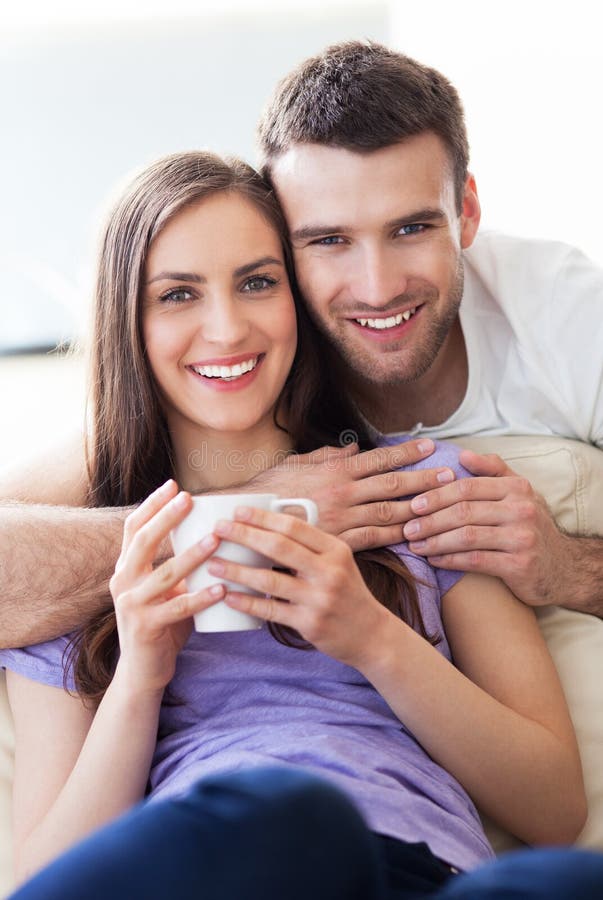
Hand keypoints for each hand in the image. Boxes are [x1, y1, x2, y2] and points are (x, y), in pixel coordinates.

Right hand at [110, 480, 223, 693]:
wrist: (142, 670)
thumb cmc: (162, 623)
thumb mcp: (164, 589)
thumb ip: (177, 565)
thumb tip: (213, 532)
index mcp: (126, 568)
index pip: (134, 528)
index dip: (152, 504)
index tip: (173, 485)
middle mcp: (123, 582)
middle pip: (143, 541)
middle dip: (167, 517)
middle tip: (190, 500)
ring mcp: (132, 605)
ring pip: (164, 574)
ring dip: (192, 555)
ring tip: (215, 539)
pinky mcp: (146, 628)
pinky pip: (177, 608)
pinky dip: (201, 597)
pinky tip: (221, 588)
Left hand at [207, 505, 390, 667]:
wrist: (371, 634)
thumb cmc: (346, 593)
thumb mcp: (338, 562)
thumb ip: (310, 545)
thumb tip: (269, 524)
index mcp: (335, 550)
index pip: (294, 526)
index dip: (263, 517)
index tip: (237, 511)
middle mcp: (329, 571)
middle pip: (279, 547)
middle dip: (244, 535)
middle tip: (219, 529)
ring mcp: (319, 599)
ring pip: (269, 580)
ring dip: (237, 571)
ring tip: (212, 565)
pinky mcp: (310, 624)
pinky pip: (270, 611)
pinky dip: (246, 603)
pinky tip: (228, 597)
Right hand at [251, 439, 454, 551]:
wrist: (246, 520)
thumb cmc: (269, 490)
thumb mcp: (296, 463)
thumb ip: (328, 455)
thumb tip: (355, 448)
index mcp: (335, 469)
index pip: (380, 458)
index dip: (407, 452)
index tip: (430, 446)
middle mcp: (344, 492)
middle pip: (393, 484)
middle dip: (424, 479)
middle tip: (449, 475)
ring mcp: (343, 518)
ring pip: (390, 512)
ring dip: (419, 507)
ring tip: (442, 502)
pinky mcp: (339, 542)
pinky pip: (375, 538)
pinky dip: (398, 535)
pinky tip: (416, 534)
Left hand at [402, 451, 568, 605]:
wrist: (564, 568)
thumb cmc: (531, 526)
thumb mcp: (519, 493)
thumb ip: (493, 470)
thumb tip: (463, 454)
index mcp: (517, 488)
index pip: (467, 487)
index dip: (436, 495)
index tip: (413, 504)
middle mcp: (521, 510)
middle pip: (463, 511)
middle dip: (429, 520)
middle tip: (406, 528)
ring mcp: (522, 538)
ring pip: (466, 536)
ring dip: (435, 541)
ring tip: (414, 545)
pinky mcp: (519, 565)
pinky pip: (475, 560)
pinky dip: (450, 559)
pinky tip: (434, 560)